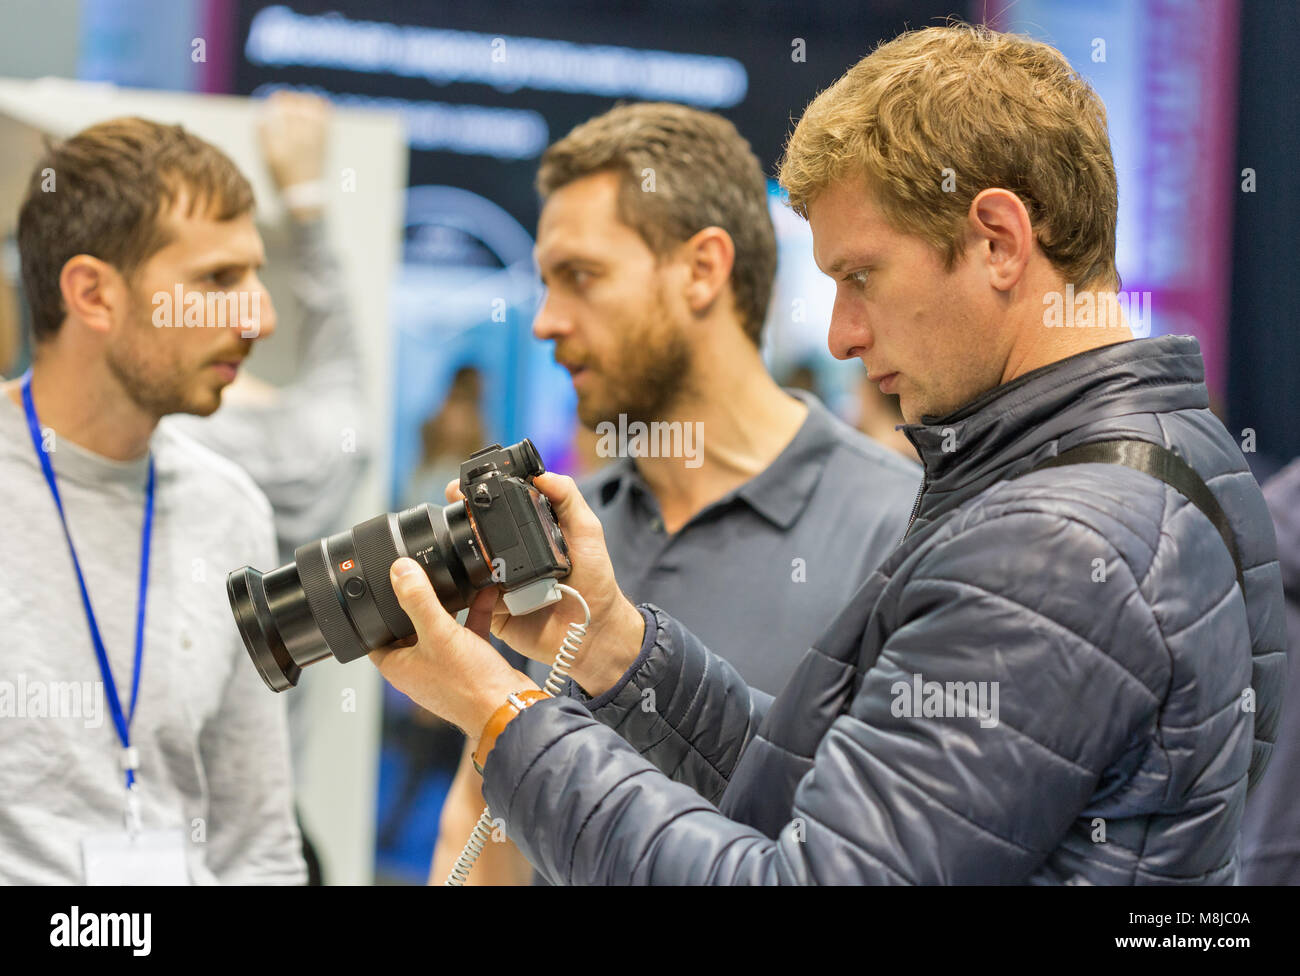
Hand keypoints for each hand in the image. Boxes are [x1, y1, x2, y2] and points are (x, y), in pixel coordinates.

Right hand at [258, 91, 329, 218]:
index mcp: (287, 138)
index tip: (277, 96)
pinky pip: (327, 119)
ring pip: (315, 109)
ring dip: (307, 99)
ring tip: (301, 99)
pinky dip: (323, 108)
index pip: (284, 109)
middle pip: (299, 106)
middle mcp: (303, 136)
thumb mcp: (269, 157)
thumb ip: (264, 135)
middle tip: (287, 97)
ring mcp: (317, 138)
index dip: (280, 98)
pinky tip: (318, 103)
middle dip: (292, 97)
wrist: (307, 193)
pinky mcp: (326, 142)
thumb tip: (261, 116)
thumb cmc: (284, 174)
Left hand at [369, 561, 534, 743]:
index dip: (376, 613)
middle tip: (421, 579)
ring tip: (452, 583)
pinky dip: (474, 614)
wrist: (509, 708)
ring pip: (440, 630)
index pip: (375, 636)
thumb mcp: (439, 633)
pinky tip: (484, 594)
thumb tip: (400, 571)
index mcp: (399, 667)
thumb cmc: (469, 686)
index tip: (383, 589)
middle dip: (417, 604)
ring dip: (447, 608)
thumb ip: (418, 599)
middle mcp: (418, 669)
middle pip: (409, 629)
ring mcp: (444, 668)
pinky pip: (467, 634)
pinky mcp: (469, 666)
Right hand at [445, 472, 644, 696]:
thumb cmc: (595, 581)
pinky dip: (465, 587)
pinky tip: (465, 575)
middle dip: (457, 515)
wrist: (592, 631)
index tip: (465, 483)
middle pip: (472, 530)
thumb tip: (543, 475)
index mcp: (526, 533)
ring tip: (451, 536)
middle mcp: (507, 554)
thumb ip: (568, 499)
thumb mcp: (587, 531)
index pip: (496, 507)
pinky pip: (469, 597)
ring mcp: (495, 582)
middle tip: (454, 503)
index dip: (478, 493)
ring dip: (456, 549)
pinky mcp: (490, 610)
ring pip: (465, 562)